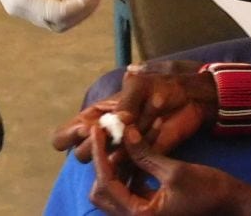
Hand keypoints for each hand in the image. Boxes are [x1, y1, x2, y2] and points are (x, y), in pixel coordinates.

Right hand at [0, 0, 101, 31]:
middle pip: (58, 23)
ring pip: (54, 20)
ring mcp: (21, 7)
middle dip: (81, 11)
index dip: (82, 4)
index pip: (60, 14)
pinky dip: (65, 4)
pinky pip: (48, 10)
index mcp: (23, 1)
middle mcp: (21, 10)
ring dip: (75, 9)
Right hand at [52, 61, 214, 161]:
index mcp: (94, 116)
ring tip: (138, 126)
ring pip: (106, 163)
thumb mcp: (139, 85)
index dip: (70, 135)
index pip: (63, 136)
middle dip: (94, 145)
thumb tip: (119, 121)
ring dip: (120, 148)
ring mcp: (121, 149)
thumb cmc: (158, 86)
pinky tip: (156, 126)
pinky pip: (133, 164)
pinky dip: (143, 147)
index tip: (88, 128)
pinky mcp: (141, 158)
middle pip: (80, 154)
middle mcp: (104, 136)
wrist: (188, 98)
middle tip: (114, 131)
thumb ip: (126, 103)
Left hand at [89, 125, 250, 215]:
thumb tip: (125, 132)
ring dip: (115, 168)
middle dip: (103, 165)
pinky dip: (128, 174)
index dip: (100, 154)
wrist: (233, 205)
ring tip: (120, 140)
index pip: (107, 183)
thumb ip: (145, 154)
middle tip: (108, 137)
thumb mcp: (175, 170)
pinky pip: (129, 193)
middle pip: (102, 194)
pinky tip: (134, 153)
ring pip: (114, 193)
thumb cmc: (209, 190)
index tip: (98, 130)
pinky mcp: (151, 212)